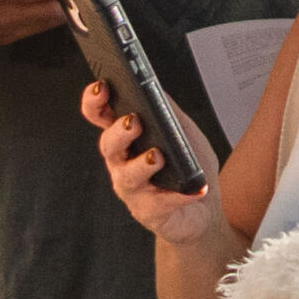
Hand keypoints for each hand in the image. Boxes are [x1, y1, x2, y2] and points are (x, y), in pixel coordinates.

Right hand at [85, 82, 227, 244]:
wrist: (204, 208)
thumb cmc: (189, 165)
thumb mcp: (182, 129)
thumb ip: (167, 108)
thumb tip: (153, 87)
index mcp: (125, 136)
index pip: (100, 115)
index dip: (94, 101)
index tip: (101, 87)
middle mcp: (121, 162)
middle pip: (108, 144)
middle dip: (118, 132)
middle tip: (135, 122)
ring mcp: (132, 188)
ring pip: (126, 175)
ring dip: (142, 164)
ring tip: (158, 156)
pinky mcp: (148, 212)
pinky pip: (158, 203)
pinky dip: (178, 195)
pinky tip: (194, 188)